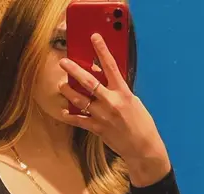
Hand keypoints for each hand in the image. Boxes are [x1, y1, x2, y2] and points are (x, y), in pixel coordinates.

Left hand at [58, 33, 168, 164]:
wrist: (142, 146)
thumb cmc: (141, 123)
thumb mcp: (132, 101)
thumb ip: (117, 90)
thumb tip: (102, 78)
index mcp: (123, 92)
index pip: (111, 66)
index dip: (102, 50)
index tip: (94, 38)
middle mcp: (111, 102)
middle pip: (89, 82)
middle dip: (75, 70)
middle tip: (64, 62)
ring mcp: (102, 116)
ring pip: (80, 100)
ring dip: (69, 92)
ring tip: (61, 85)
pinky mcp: (97, 129)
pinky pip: (79, 121)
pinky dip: (70, 116)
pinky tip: (63, 112)